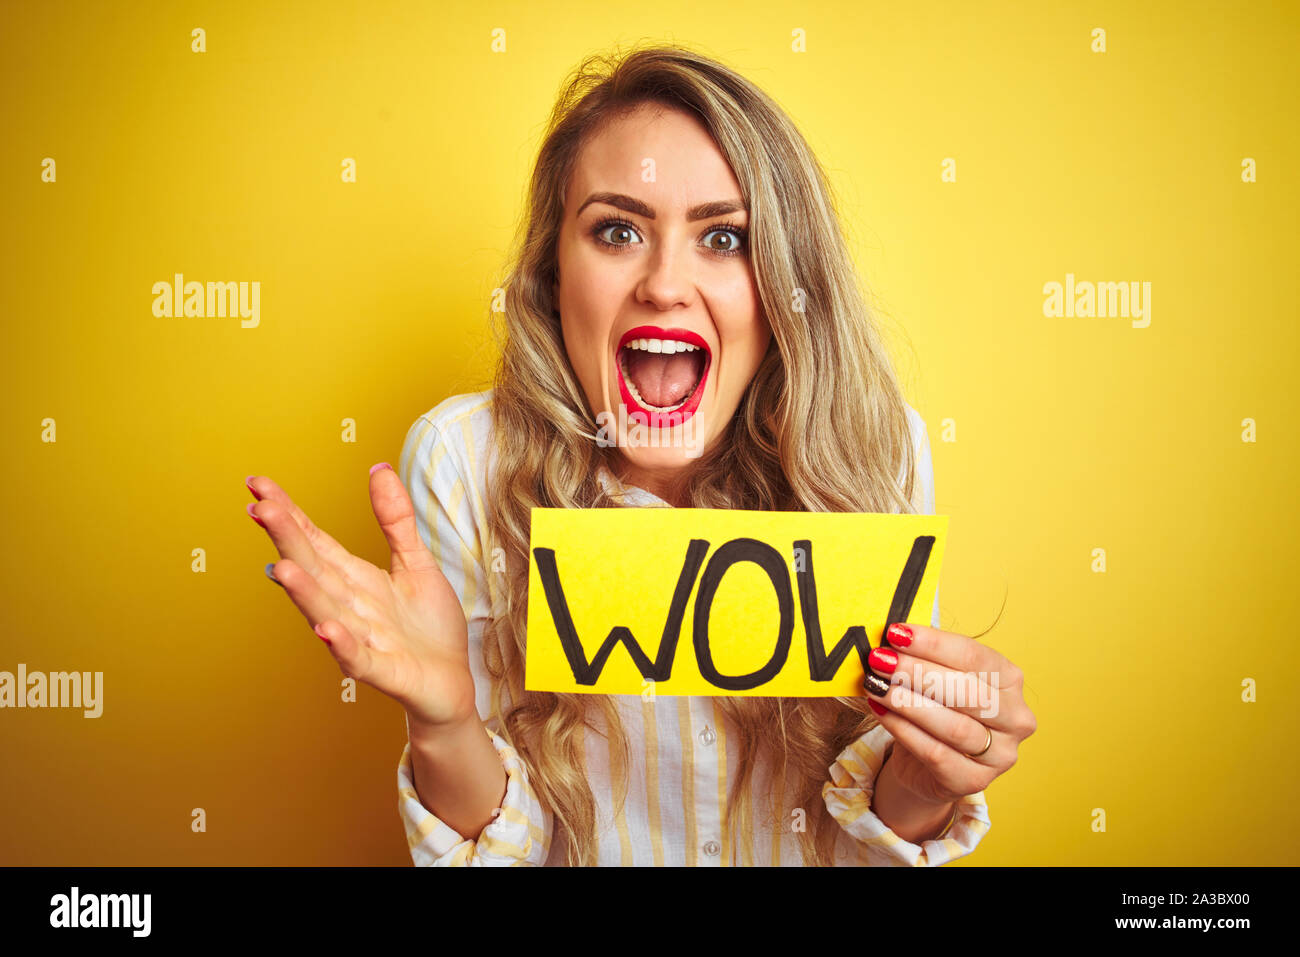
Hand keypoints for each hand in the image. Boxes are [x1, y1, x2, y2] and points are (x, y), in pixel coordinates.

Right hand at [244, 464, 477, 730]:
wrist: (452, 681)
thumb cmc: (430, 627)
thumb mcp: (417, 561)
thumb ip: (396, 519)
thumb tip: (378, 468)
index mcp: (356, 579)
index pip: (316, 541)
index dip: (290, 514)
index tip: (259, 485)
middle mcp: (350, 607)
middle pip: (314, 569)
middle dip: (288, 541)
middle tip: (260, 509)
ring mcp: (363, 639)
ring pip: (327, 612)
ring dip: (305, 593)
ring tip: (281, 568)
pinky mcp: (383, 670)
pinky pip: (358, 658)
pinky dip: (341, 645)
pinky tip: (326, 629)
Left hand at [864, 623, 1034, 817]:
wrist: (925, 766)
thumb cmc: (935, 710)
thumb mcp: (935, 680)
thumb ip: (924, 658)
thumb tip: (892, 636)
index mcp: (1010, 682)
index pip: (974, 656)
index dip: (933, 643)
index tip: (895, 632)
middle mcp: (1016, 718)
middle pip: (967, 692)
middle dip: (918, 672)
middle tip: (880, 659)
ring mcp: (1000, 755)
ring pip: (954, 726)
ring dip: (908, 702)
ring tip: (876, 685)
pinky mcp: (974, 781)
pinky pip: (935, 754)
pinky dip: (903, 730)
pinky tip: (879, 711)